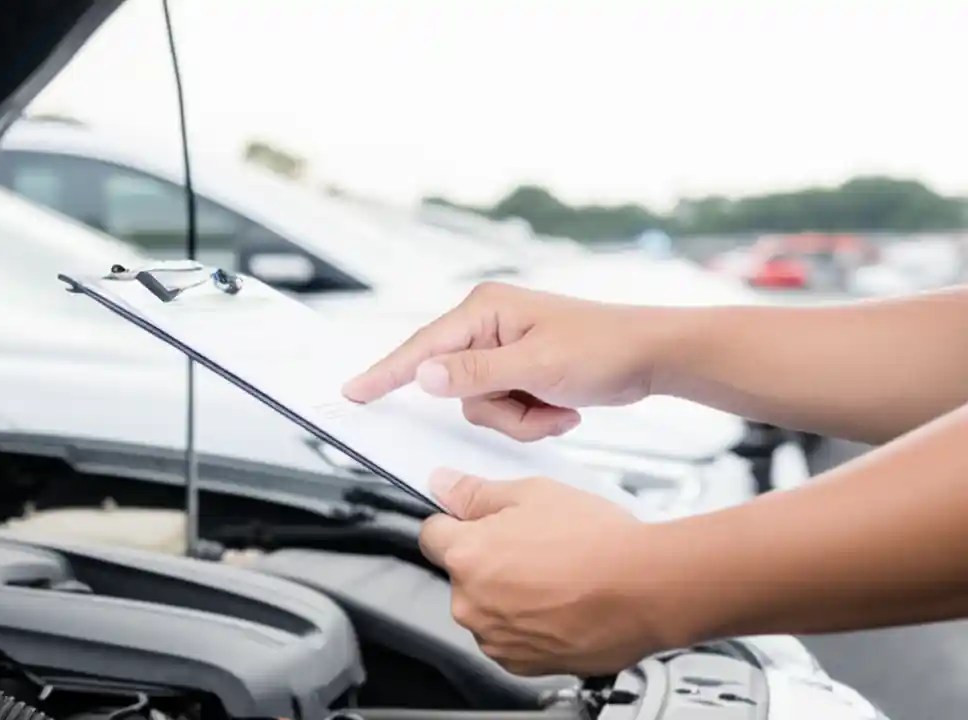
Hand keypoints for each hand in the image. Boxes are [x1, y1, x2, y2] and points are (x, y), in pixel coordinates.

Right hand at [342, 282, 667, 440]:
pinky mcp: (518, 371)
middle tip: (541, 403)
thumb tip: (424, 376)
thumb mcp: (536, 365)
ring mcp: (503, 351)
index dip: (387, 372)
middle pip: (457, 390)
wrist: (651, 358)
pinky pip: (504, 411)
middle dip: (502, 409)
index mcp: (485, 310)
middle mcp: (487, 326)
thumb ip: (475, 374)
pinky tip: (563, 405)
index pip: (423, 348)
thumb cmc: (603, 349)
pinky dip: (533, 418)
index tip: (354, 391)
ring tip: (559, 405)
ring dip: (522, 418)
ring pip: (481, 408)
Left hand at [420, 469, 673, 675]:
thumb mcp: (533, 493)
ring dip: (508, 593)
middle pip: (462, 573)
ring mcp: (496, 638)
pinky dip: (529, 623)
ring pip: (487, 607)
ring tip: (554, 575)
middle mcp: (471, 603)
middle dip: (488, 558)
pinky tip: (561, 602)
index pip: (431, 535)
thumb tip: (444, 485)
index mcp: (467, 556)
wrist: (647, 588)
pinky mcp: (522, 664)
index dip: (455, 522)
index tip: (475, 521)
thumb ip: (477, 493)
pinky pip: (511, 637)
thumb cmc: (598, 542)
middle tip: (534, 543)